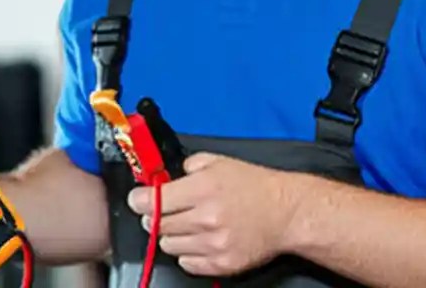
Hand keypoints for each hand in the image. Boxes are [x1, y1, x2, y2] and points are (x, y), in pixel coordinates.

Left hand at [126, 153, 305, 276]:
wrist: (287, 213)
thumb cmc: (255, 187)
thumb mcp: (219, 161)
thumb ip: (188, 166)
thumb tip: (164, 178)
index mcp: (203, 188)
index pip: (153, 200)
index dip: (139, 200)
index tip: (138, 200)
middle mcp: (207, 217)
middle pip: (157, 224)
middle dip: (156, 216)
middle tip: (165, 211)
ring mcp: (214, 243)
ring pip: (169, 245)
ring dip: (172, 235)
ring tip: (187, 225)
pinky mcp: (223, 263)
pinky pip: (187, 263)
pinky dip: (188, 253)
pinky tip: (198, 241)